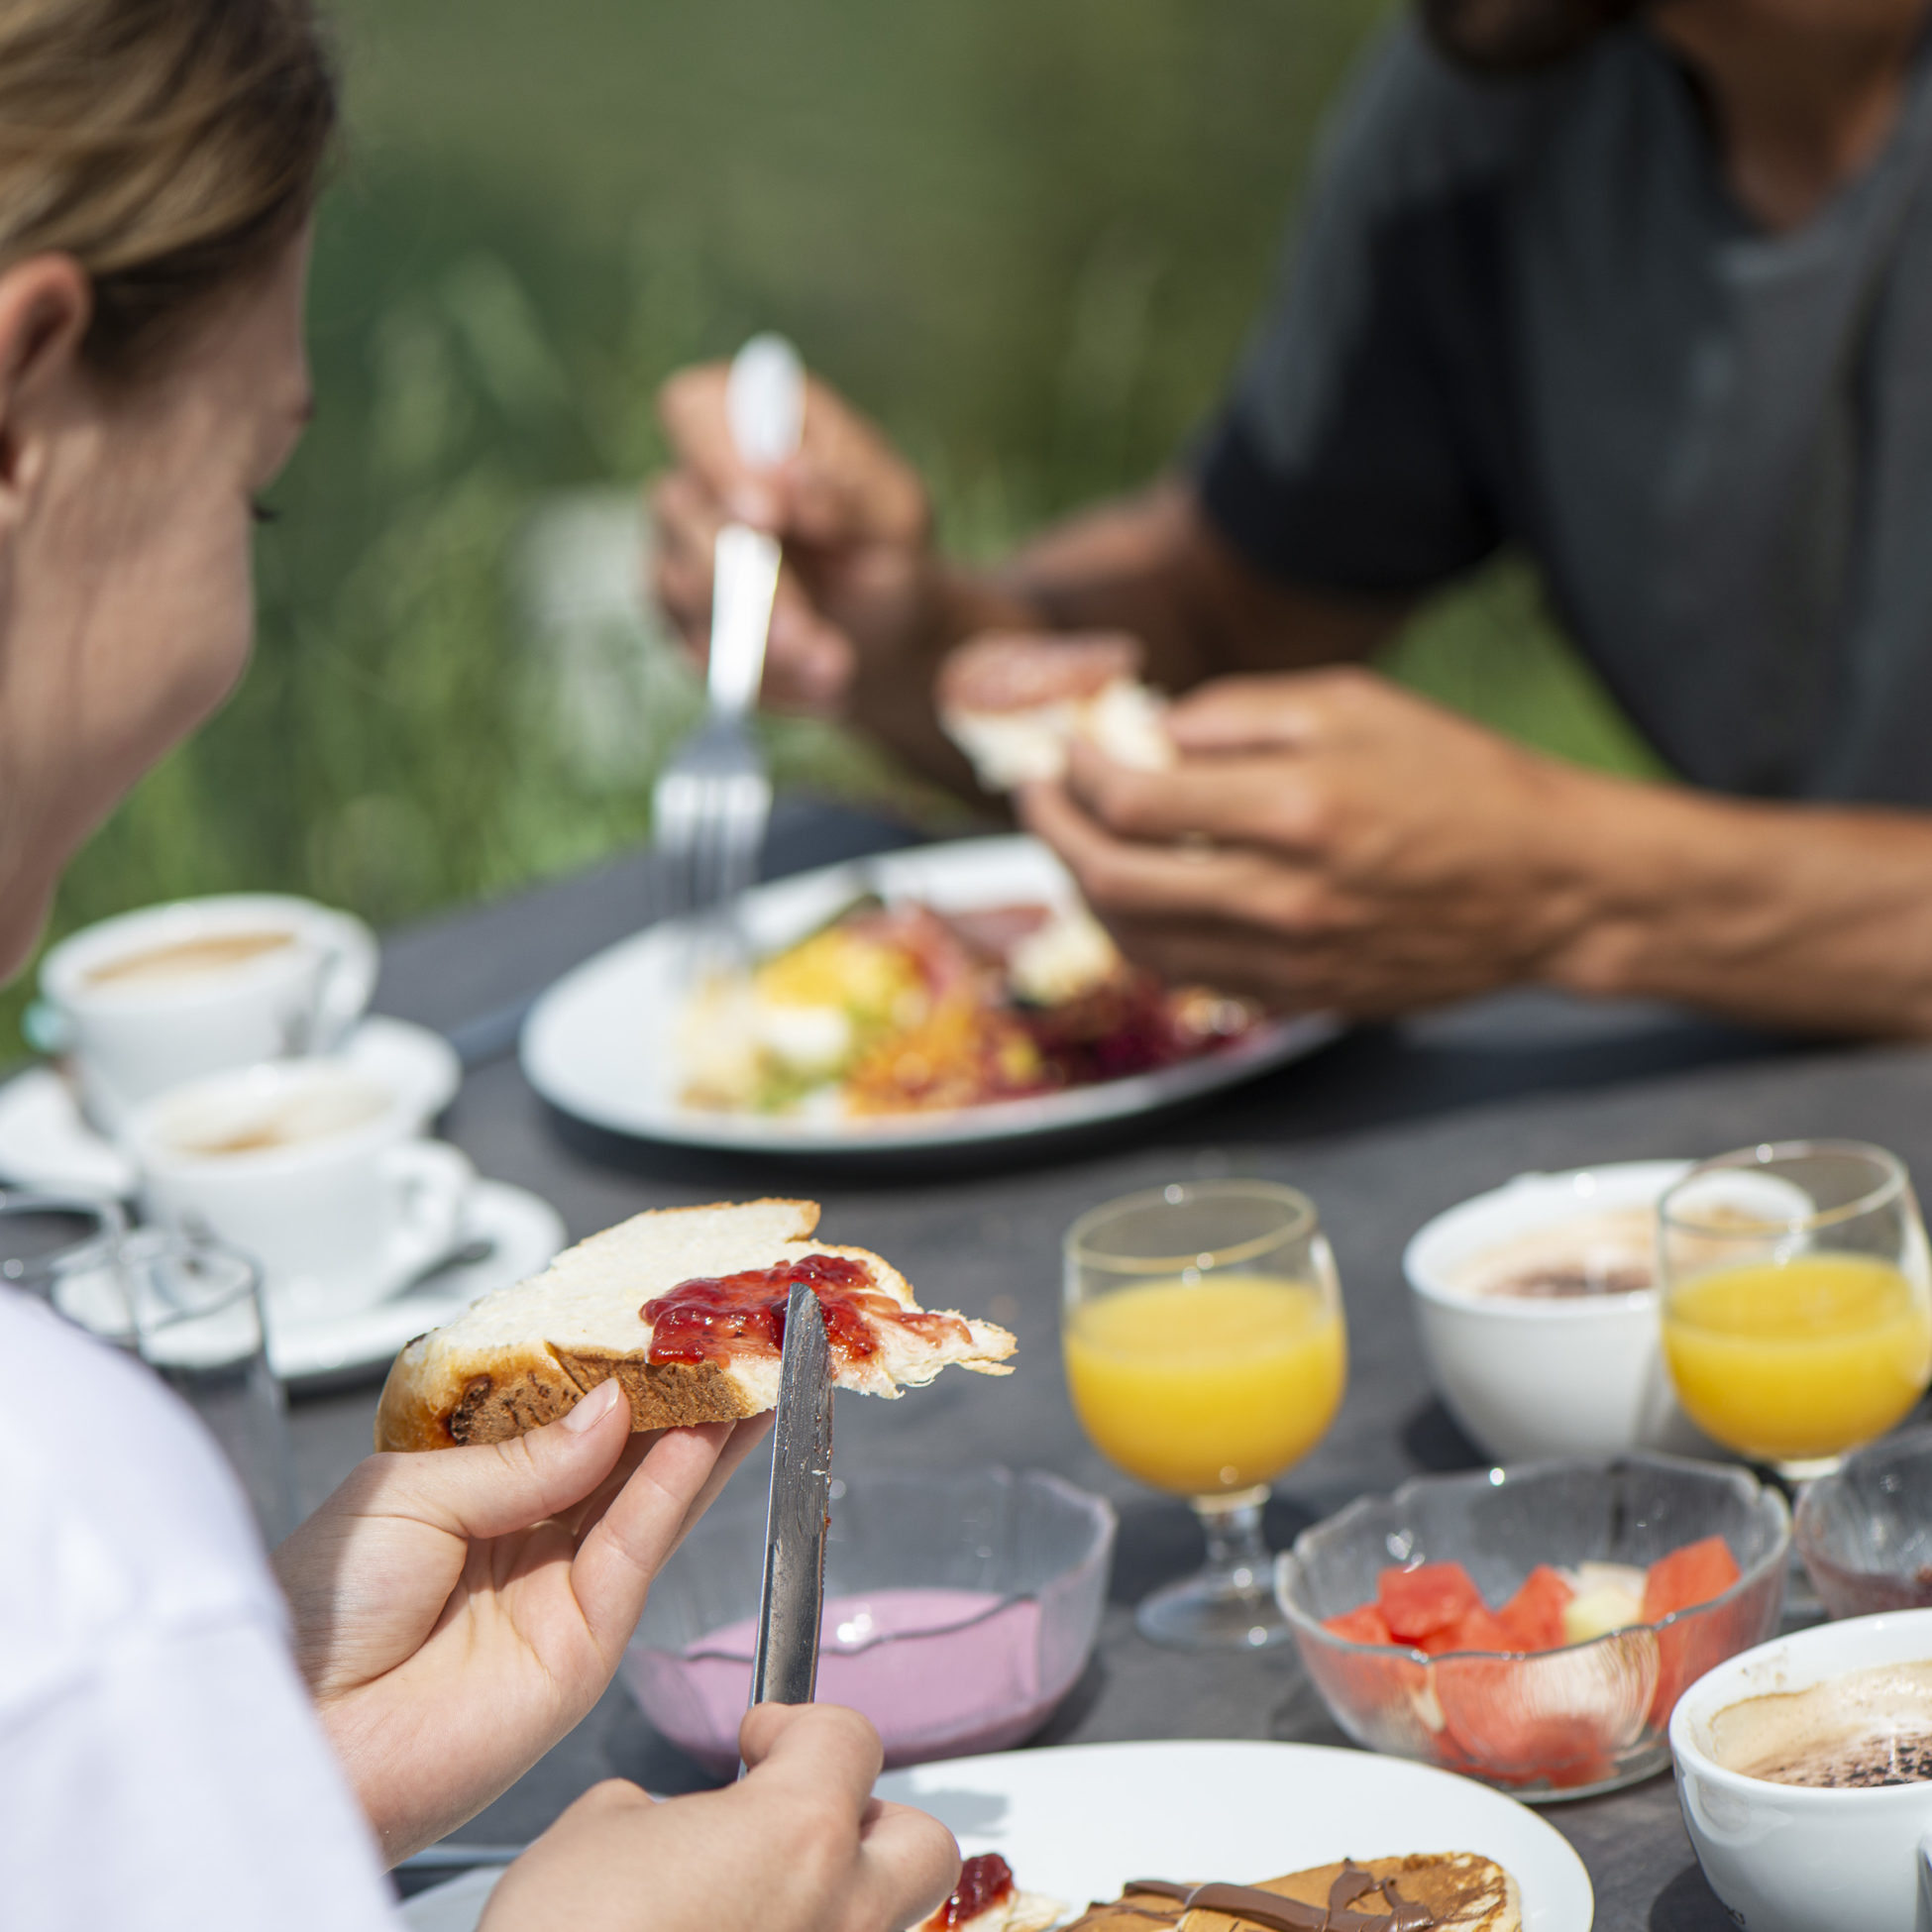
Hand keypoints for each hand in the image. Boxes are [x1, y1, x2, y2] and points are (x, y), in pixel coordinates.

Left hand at [272, 1380, 769, 1862]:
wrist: (302, 1737)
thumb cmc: (318, 1614)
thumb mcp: (408, 1494)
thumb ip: (520, 1458)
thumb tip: (612, 1408)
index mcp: (472, 1496)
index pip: (565, 1424)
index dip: (617, 1377)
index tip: (665, 1329)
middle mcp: (525, 1541)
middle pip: (623, 1460)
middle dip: (682, 1402)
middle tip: (735, 1346)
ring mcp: (560, 1594)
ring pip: (649, 1500)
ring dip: (705, 1438)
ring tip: (748, 1377)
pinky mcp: (585, 1646)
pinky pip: (638, 1551)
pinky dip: (675, 1492)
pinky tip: (704, 1439)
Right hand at [478, 1705, 958, 1931]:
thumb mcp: (593, 1832)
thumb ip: (651, 1807)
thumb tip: (655, 1823)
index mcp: (801, 1832)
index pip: (851, 1737)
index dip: (795, 1725)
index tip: (759, 1739)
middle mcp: (840, 1914)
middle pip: (923, 1847)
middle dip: (869, 1823)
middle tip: (799, 1820)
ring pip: (873, 1925)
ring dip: (825, 1900)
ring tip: (751, 1898)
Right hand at [651, 361, 937, 711]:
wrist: (886, 638)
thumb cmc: (891, 554)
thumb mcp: (895, 519)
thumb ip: (845, 493)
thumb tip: (786, 476)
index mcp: (753, 421)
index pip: (695, 407)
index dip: (717, 456)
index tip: (767, 515)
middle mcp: (700, 478)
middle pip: (680, 505)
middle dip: (748, 576)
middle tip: (809, 629)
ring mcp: (678, 549)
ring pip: (681, 583)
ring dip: (760, 632)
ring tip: (834, 664)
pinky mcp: (679, 619)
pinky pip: (695, 645)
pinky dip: (758, 670)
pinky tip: (814, 677)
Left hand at [1016, 666, 1592, 1016]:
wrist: (1548, 886)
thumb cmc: (1457, 778)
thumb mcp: (1354, 705)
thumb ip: (1237, 713)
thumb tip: (1145, 731)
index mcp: (1296, 809)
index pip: (1132, 801)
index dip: (1075, 772)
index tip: (1064, 749)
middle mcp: (1283, 896)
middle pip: (1112, 882)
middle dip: (1052, 833)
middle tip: (1037, 796)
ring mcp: (1289, 962)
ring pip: (1137, 943)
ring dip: (1085, 891)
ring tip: (1075, 844)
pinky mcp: (1300, 1001)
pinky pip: (1186, 977)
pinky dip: (1142, 936)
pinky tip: (1138, 894)